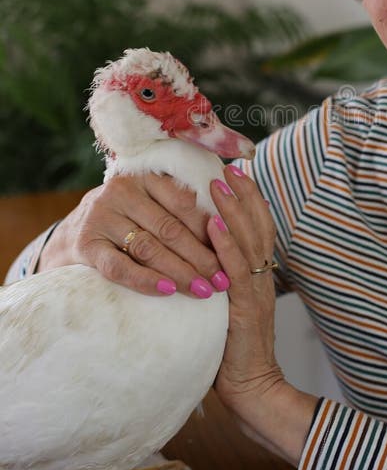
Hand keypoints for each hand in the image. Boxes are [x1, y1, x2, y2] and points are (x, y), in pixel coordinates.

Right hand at [40, 174, 225, 296]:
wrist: (72, 236)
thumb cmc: (126, 221)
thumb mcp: (150, 204)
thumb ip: (180, 207)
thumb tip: (228, 228)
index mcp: (144, 178)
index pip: (183, 204)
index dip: (209, 230)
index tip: (231, 252)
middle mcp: (120, 192)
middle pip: (169, 228)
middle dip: (200, 256)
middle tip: (223, 279)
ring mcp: (100, 217)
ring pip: (148, 248)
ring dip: (179, 272)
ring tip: (203, 290)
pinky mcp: (85, 245)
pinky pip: (119, 267)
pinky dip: (145, 280)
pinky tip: (168, 291)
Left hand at [208, 165, 281, 406]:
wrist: (253, 389)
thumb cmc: (233, 351)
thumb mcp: (229, 307)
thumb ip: (222, 282)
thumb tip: (201, 261)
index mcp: (260, 276)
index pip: (259, 229)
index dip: (251, 200)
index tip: (238, 174)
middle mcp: (262, 278)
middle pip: (258, 226)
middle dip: (245, 194)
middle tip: (230, 166)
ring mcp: (256, 291)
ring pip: (249, 241)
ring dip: (233, 209)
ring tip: (220, 183)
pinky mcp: (245, 308)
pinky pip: (236, 270)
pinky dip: (226, 244)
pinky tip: (213, 224)